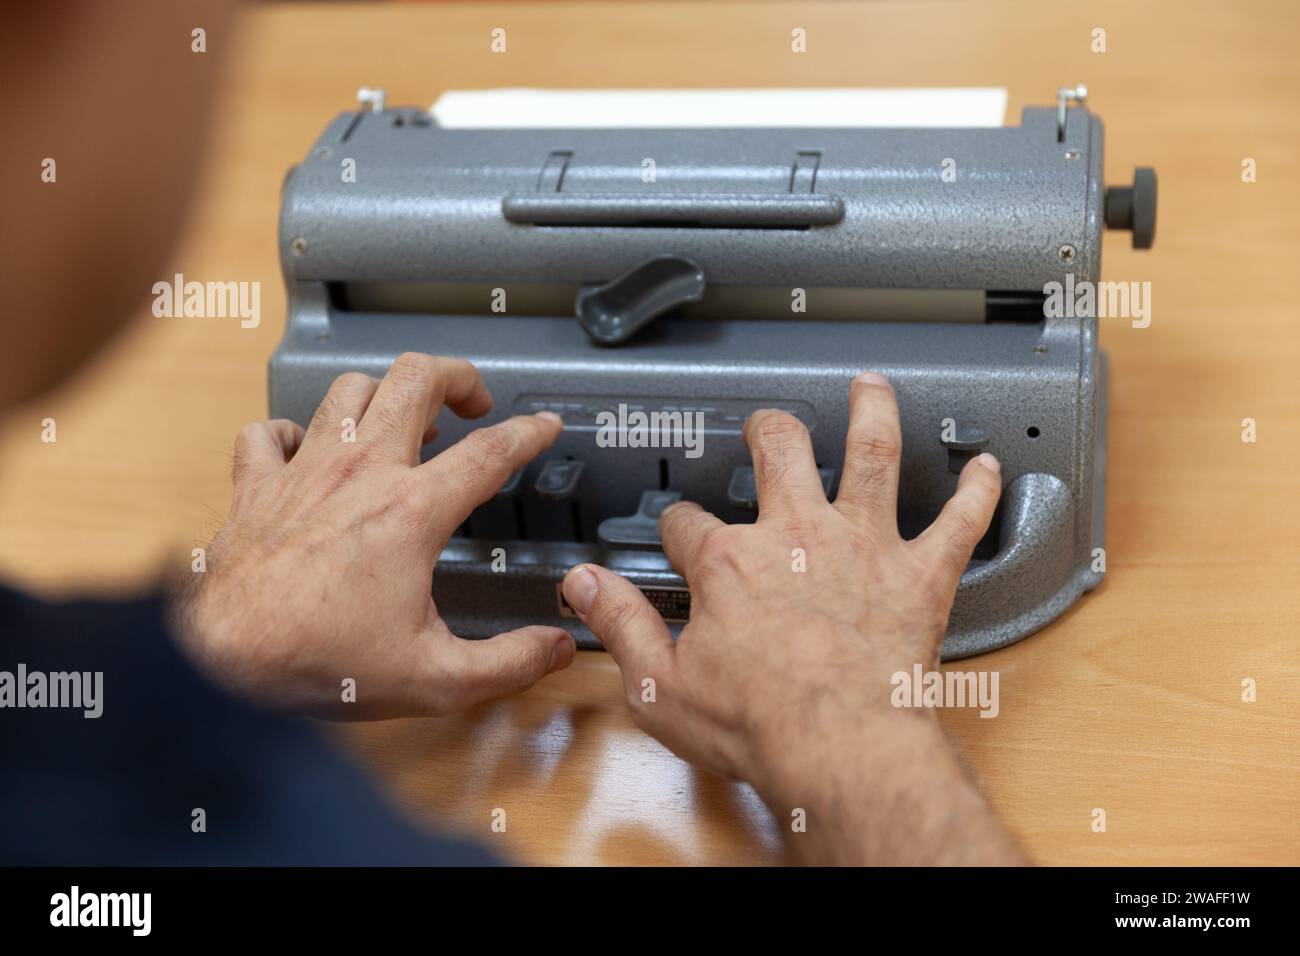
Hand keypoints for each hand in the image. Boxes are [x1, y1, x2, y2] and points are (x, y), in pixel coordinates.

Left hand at [174, 353, 574, 718]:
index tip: (543, 425)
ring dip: (383, 393)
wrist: (221, 663)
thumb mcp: (436, 678)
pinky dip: (291, 432)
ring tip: (400, 415)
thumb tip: (553, 649)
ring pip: (349, 388)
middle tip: (471, 400)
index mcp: (411, 512)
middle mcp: (359, 474)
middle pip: (416, 379)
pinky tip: (304, 449)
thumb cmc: (318, 662)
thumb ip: (508, 662)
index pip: (490, 451)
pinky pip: (268, 431)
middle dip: (456, 376)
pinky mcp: (256, 486)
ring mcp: (304, 472)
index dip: (529, 432)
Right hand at [561, 372, 1025, 863]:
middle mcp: (797, 535)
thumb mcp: (659, 684)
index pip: (688, 524)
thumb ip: (620, 623)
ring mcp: (863, 548)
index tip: (676, 536)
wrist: (842, 749)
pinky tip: (986, 467)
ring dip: (874, 415)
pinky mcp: (919, 576)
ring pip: (872, 455)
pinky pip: (959, 523)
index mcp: (731, 563)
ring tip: (874, 389)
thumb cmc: (760, 725)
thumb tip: (584, 585)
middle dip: (769, 431)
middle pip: (780, 453)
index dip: (676, 527)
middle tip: (767, 426)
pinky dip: (977, 493)